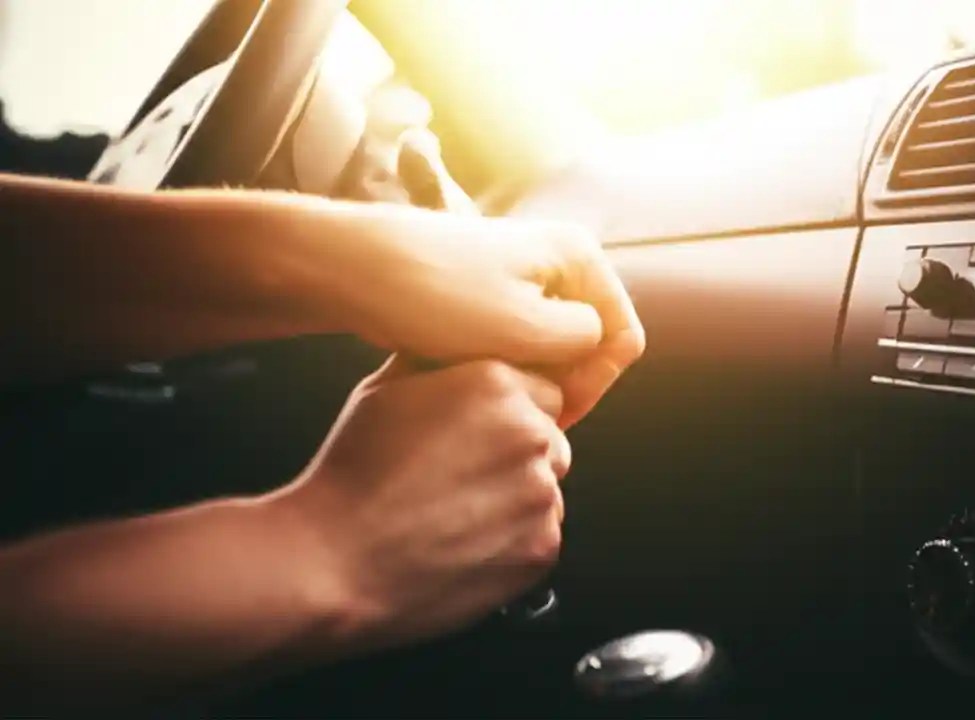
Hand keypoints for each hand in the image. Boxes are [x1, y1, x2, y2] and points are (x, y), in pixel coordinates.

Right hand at [276, 357, 569, 647]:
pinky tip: (464, 541)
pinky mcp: (541, 548)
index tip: (478, 432)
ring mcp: (541, 495)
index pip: (543, 387)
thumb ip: (438, 358)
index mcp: (497, 385)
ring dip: (517, 496)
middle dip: (518, 452)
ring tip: (456, 511)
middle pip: (550, 437)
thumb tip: (458, 340)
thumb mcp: (383, 389)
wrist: (335, 563)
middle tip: (461, 474)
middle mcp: (530, 434)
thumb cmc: (351, 475)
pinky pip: (541, 534)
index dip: (510, 410)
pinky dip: (514, 540)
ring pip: (546, 488)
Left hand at [310, 206, 644, 426]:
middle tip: (513, 405)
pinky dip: (495, 365)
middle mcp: (558, 259)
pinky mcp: (485, 293)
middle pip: (586, 345)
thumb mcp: (525, 328)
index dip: (593, 384)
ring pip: (546, 349)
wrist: (349, 266)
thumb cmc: (436, 295)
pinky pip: (511, 343)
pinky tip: (462, 374)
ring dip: (522, 377)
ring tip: (482, 388)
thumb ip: (582, 343)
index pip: (622, 339)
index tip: (550, 410)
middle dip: (556, 381)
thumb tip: (593, 346)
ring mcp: (520, 276)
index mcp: (579, 256)